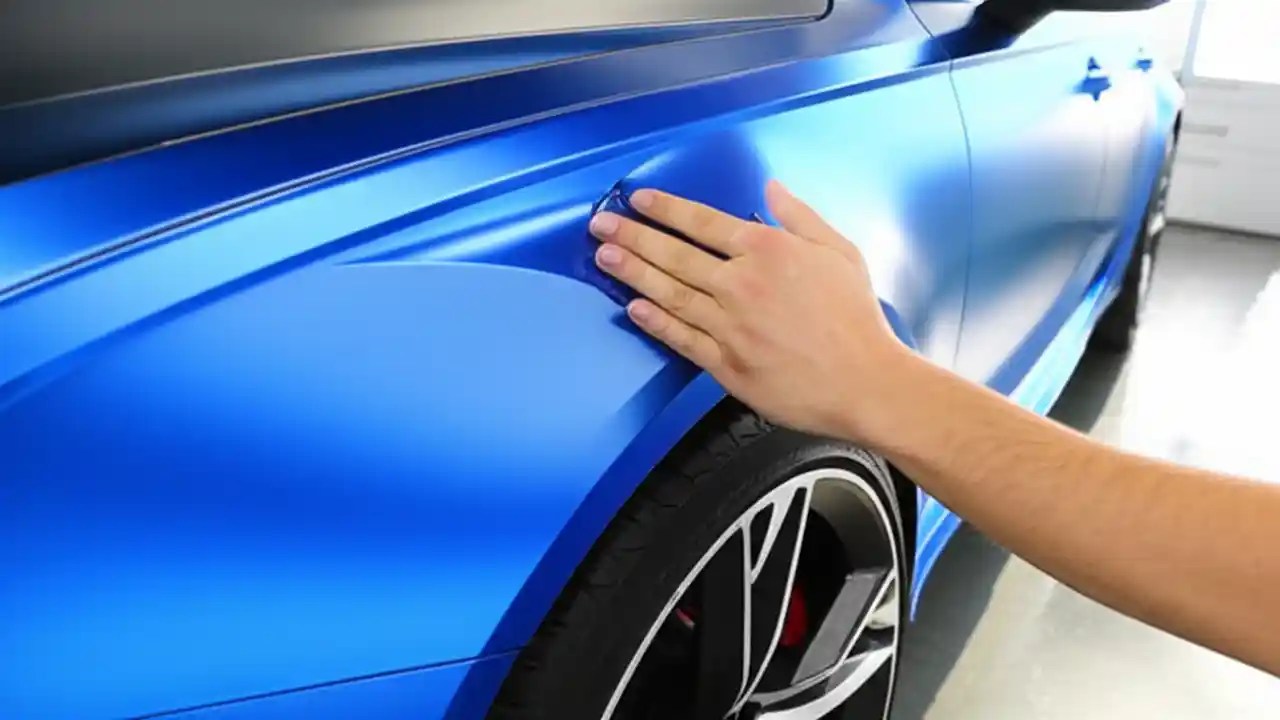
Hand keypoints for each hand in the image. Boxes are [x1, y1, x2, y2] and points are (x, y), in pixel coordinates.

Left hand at [589, 180, 911, 443]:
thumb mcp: (840, 252)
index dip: (665, 208)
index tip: (637, 199)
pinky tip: (634, 308)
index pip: (702, 222)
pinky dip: (655, 322)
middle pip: (674, 254)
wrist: (866, 383)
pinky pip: (682, 338)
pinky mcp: (727, 364)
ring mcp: (730, 326)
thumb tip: (771, 188)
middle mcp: (742, 284)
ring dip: (633, 273)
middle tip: (601, 224)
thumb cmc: (857, 320)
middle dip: (633, 236)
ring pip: (670, 293)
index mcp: (768, 251)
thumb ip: (800, 217)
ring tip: (604, 257)